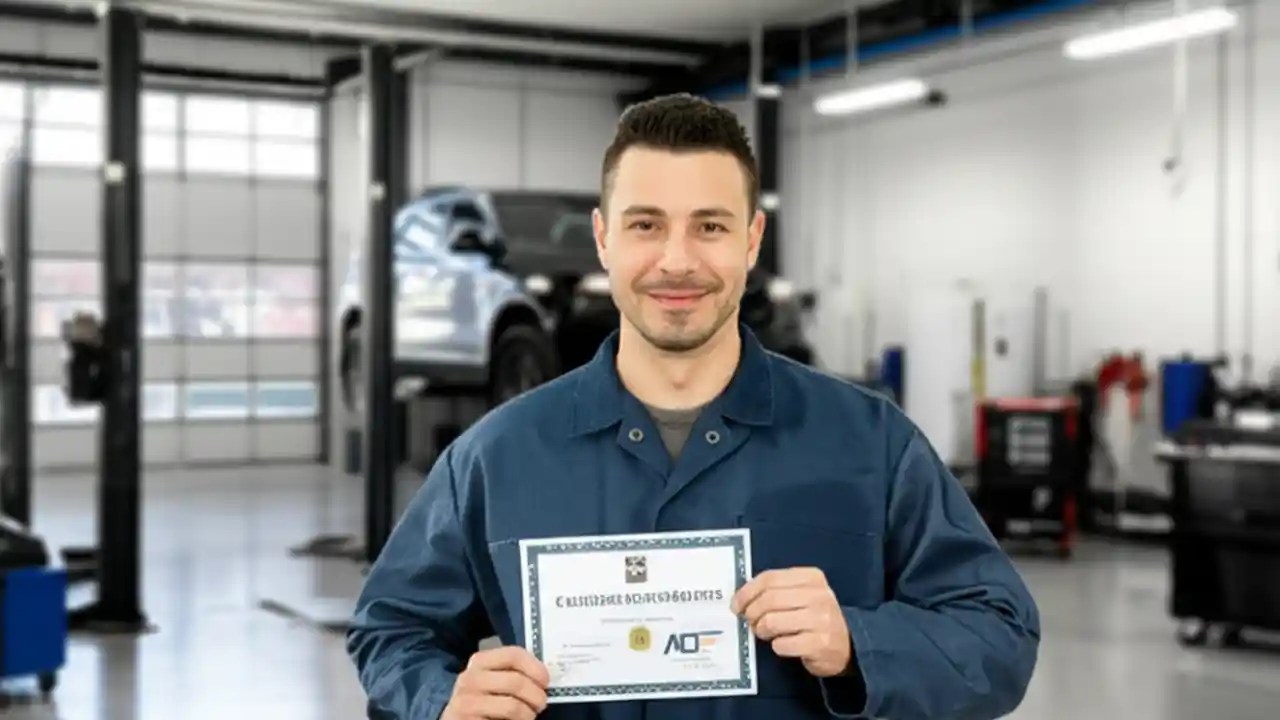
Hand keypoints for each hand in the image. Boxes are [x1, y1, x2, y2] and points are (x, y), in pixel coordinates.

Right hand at [442, 646, 549, 719]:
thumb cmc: (481, 699)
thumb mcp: (493, 680)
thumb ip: (512, 673)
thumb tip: (543, 678)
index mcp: (479, 661)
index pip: (513, 654)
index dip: (535, 668)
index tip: (545, 682)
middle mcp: (469, 679)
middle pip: (516, 681)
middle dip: (536, 696)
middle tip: (540, 704)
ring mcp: (466, 703)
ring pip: (512, 706)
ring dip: (528, 714)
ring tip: (528, 716)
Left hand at [731, 567, 852, 678]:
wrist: (847, 645)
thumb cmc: (816, 617)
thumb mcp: (802, 594)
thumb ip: (777, 590)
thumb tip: (742, 598)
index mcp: (812, 578)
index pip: (769, 578)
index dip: (747, 592)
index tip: (737, 605)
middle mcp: (818, 596)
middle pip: (769, 600)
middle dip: (752, 613)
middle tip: (750, 621)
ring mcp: (821, 620)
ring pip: (772, 622)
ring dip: (762, 630)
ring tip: (766, 633)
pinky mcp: (819, 644)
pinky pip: (782, 644)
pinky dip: (776, 646)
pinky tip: (783, 644)